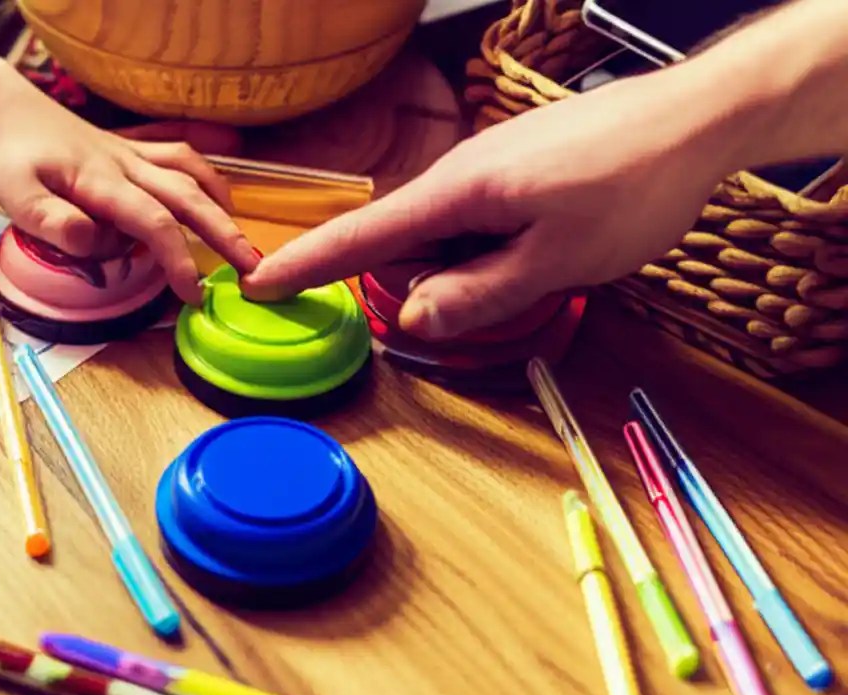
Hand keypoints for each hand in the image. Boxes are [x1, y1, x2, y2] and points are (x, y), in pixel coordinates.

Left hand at [0, 65, 257, 303]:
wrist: (1, 106)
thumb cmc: (7, 155)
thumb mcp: (15, 196)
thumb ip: (54, 222)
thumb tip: (95, 242)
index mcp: (101, 182)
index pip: (153, 222)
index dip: (178, 258)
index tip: (194, 292)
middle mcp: (125, 164)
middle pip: (187, 198)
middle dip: (223, 234)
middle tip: (253, 268)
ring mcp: (130, 153)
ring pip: (190, 172)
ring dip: (219, 202)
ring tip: (237, 233)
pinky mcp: (127, 147)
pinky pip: (177, 154)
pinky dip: (204, 171)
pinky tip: (213, 191)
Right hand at [242, 69, 742, 338]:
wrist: (696, 118)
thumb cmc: (631, 184)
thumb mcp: (555, 261)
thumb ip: (478, 294)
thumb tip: (412, 317)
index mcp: (457, 193)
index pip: (360, 236)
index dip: (306, 264)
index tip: (257, 282)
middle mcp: (460, 173)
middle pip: (409, 247)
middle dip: (436, 285)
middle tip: (509, 294)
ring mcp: (486, 167)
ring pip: (449, 236)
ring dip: (478, 267)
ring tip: (548, 262)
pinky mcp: (513, 168)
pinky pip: (480, 219)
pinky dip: (498, 246)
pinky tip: (550, 244)